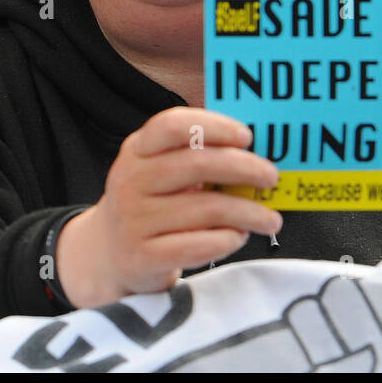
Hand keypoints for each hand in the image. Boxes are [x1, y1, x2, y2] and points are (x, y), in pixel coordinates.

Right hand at [56, 106, 280, 307]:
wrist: (109, 253)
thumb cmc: (150, 203)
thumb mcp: (159, 171)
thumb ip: (196, 156)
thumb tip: (254, 152)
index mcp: (137, 150)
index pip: (173, 125)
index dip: (214, 126)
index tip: (247, 136)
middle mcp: (130, 180)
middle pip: (198, 164)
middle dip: (245, 168)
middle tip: (271, 178)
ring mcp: (134, 220)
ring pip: (207, 208)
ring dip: (248, 212)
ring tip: (269, 219)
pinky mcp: (144, 257)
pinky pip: (199, 245)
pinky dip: (228, 240)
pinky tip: (239, 236)